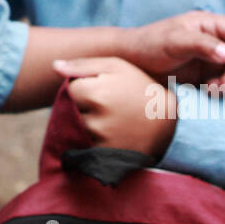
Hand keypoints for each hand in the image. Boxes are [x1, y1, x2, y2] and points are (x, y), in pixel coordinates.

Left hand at [53, 56, 175, 156]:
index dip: (82, 89)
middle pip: (70, 112)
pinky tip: (110, 134)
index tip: (99, 90)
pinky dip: (91, 142)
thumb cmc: (140, 88)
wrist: (169, 122)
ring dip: (86, 125)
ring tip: (110, 120)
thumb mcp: (115, 66)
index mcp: (95, 92)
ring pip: (76, 130)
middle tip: (106, 106)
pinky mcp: (105, 158)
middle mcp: (95, 119)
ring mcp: (100, 142)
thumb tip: (54, 66)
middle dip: (82, 108)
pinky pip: (84, 148)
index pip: (69, 90)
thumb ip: (82, 65)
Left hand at [122, 11, 224, 87]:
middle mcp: (215, 42)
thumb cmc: (148, 45)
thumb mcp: (173, 41)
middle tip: (222, 89)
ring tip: (213, 93)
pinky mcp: (206, 78)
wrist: (129, 64)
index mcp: (210, 25)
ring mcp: (212, 61)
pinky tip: (210, 96)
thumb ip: (200, 45)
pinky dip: (224, 93)